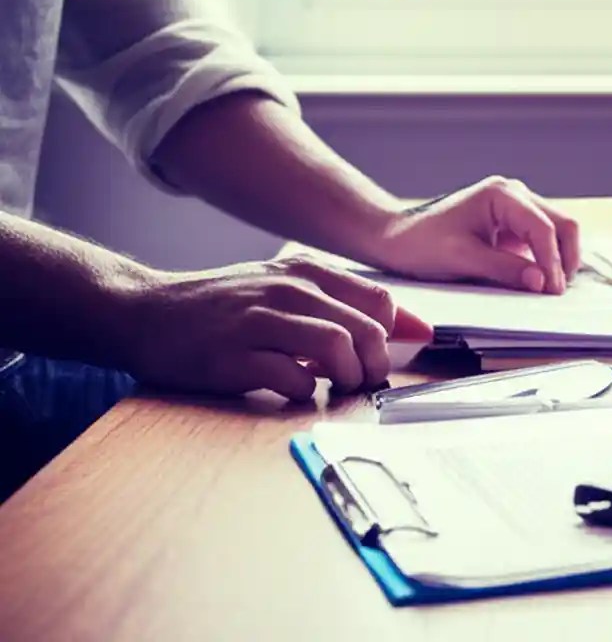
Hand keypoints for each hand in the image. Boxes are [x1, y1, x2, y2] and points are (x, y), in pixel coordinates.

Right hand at [117, 256, 432, 400]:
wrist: (144, 312)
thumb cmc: (223, 308)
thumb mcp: (284, 290)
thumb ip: (342, 305)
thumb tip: (414, 327)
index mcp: (306, 272)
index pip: (381, 302)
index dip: (392, 336)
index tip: (380, 357)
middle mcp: (288, 290)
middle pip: (368, 330)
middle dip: (375, 366)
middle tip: (359, 382)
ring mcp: (260, 321)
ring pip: (338, 349)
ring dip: (346, 379)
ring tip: (333, 388)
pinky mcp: (234, 356)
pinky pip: (294, 379)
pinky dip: (304, 393)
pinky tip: (291, 390)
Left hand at [371, 176, 580, 294]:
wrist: (397, 238)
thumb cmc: (422, 243)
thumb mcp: (462, 259)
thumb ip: (504, 268)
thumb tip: (542, 282)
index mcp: (502, 194)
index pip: (543, 228)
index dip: (552, 261)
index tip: (552, 292)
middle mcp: (515, 195)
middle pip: (561, 224)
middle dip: (564, 259)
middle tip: (556, 293)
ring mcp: (517, 208)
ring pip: (557, 232)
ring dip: (558, 260)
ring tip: (550, 290)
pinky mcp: (514, 225)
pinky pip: (542, 241)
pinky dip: (547, 261)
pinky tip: (540, 282)